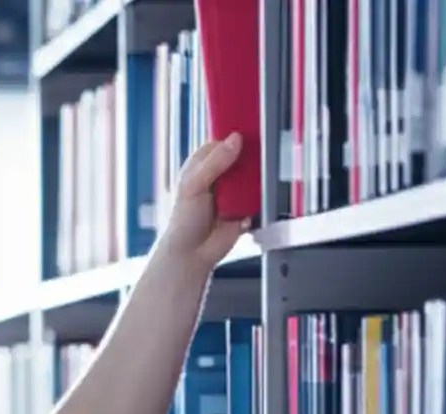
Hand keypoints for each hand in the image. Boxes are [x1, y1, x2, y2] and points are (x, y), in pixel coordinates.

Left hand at [157, 131, 252, 273]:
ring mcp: (232, 193)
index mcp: (201, 167)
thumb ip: (215, 162)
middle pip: (241, 158)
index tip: (249, 127)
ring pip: (252, 177)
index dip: (233, 137)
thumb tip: (235, 140)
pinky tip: (257, 199)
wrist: (192, 253)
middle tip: (262, 150)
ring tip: (261, 175)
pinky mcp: (244, 209)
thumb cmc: (183, 220)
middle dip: (250, 157)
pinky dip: (259, 199)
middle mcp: (217, 177)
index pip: (221, 143)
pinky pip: (258, 198)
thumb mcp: (193, 185)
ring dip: (256, 178)